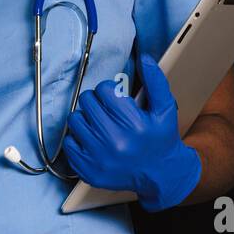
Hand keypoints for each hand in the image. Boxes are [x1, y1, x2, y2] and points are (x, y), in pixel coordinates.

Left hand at [63, 52, 201, 211]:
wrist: (160, 176)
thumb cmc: (161, 139)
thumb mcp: (165, 110)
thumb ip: (156, 81)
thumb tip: (144, 58)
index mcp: (134, 124)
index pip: (104, 90)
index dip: (109, 90)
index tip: (116, 99)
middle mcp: (115, 142)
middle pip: (87, 102)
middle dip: (96, 101)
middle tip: (107, 110)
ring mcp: (99, 158)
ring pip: (75, 119)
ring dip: (85, 118)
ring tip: (99, 123)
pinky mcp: (88, 170)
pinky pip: (69, 142)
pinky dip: (78, 138)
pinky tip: (93, 139)